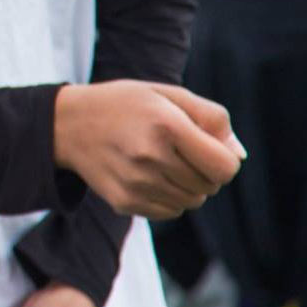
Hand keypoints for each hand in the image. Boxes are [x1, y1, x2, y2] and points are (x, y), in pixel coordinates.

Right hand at [54, 80, 245, 219]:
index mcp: (166, 124)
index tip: (209, 147)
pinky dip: (168, 197)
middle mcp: (151, 157)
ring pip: (192, 202)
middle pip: (210, 187)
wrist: (67, 124)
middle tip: (178, 149)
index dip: (225, 159)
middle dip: (204, 171)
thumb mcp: (166, 94)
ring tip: (161, 160)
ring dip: (187, 185)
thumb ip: (211, 117)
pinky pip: (170, 212)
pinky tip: (146, 174)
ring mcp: (137, 183)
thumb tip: (238, 156)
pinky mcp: (125, 203)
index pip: (225, 167)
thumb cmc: (125, 105)